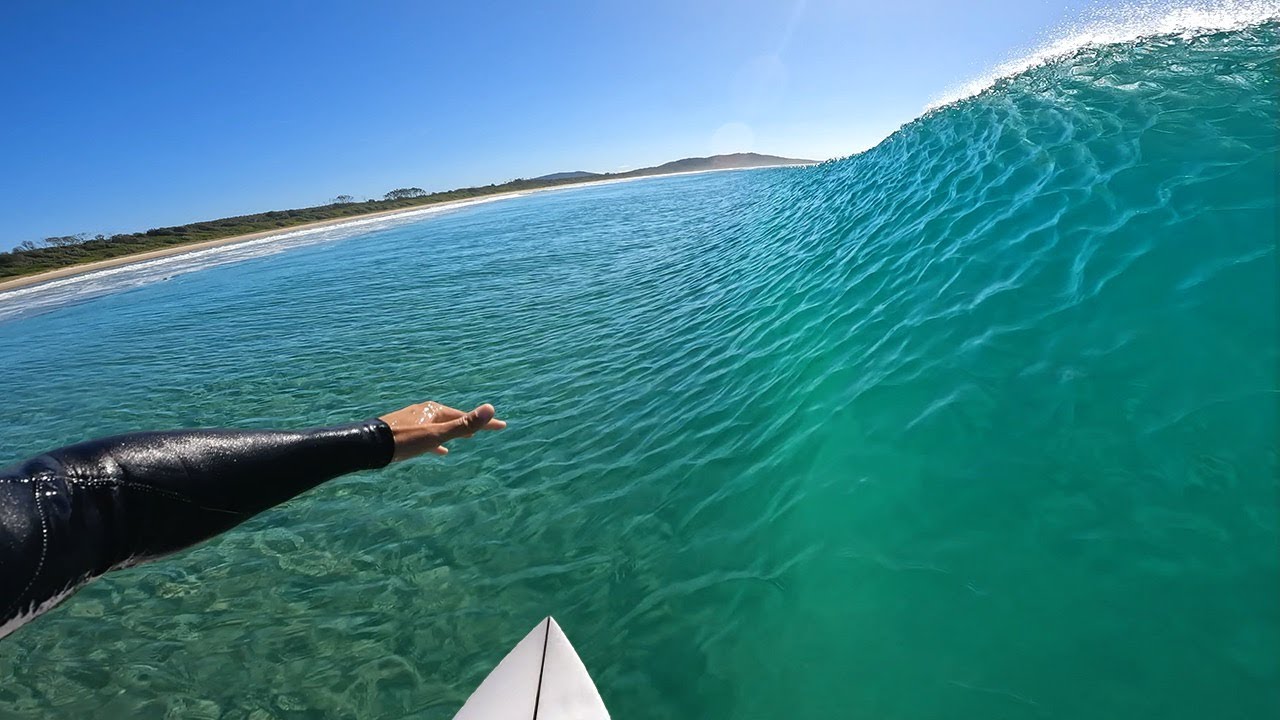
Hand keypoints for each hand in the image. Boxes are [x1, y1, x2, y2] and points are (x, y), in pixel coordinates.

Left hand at [378, 401, 506, 461]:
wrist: (369, 445)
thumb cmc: (404, 440)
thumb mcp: (437, 434)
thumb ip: (463, 424)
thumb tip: (490, 408)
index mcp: (434, 410)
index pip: (466, 417)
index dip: (485, 422)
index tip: (502, 426)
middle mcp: (425, 412)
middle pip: (454, 419)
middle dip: (470, 424)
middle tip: (488, 429)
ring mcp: (414, 421)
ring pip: (441, 426)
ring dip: (455, 432)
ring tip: (466, 439)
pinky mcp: (404, 431)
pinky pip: (428, 434)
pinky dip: (438, 440)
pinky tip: (439, 451)